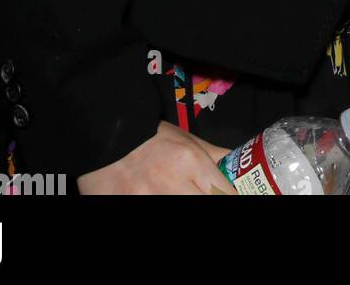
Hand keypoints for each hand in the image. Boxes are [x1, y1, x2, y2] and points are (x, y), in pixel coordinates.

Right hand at [76, 119, 237, 194]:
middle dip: (210, 200)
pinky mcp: (129, 206)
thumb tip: (239, 164)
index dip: (232, 197)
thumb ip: (214, 155)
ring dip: (185, 202)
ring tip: (183, 193)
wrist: (110, 137)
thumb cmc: (152, 139)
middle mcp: (172, 183)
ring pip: (181, 210)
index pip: (224, 193)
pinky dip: (164, 206)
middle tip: (207, 195)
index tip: (234, 196)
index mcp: (191, 162)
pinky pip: (155, 212)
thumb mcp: (187, 140)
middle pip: (206, 203)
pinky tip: (163, 196)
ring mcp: (150, 197)